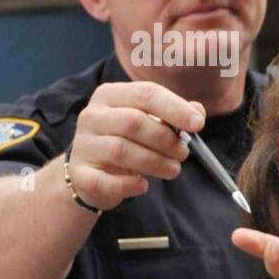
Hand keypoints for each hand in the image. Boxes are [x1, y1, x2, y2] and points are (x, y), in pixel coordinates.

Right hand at [66, 81, 204, 209]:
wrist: (91, 173)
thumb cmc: (128, 142)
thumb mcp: (149, 122)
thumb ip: (173, 115)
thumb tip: (197, 112)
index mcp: (111, 95)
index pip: (146, 93)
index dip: (175, 108)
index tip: (198, 125)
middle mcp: (92, 116)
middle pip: (134, 122)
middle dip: (167, 140)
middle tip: (183, 153)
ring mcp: (83, 144)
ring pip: (122, 150)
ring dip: (156, 163)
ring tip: (172, 169)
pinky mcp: (80, 173)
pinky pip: (106, 181)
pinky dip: (130, 185)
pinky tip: (143, 185)